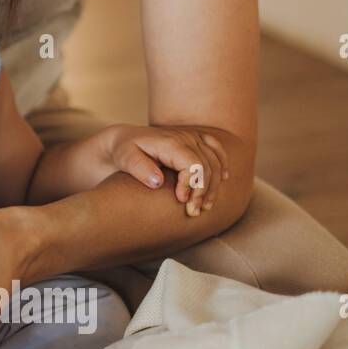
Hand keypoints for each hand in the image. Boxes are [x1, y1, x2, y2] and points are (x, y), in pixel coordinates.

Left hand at [101, 124, 228, 215]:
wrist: (124, 139)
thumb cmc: (124, 151)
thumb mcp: (125, 158)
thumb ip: (139, 168)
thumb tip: (158, 182)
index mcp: (170, 142)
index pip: (193, 165)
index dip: (191, 185)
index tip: (181, 202)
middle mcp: (185, 136)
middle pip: (207, 166)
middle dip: (203, 192)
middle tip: (194, 212)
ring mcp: (192, 136)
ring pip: (215, 161)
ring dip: (214, 185)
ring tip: (205, 206)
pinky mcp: (196, 138)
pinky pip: (216, 149)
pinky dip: (222, 164)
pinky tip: (223, 179)